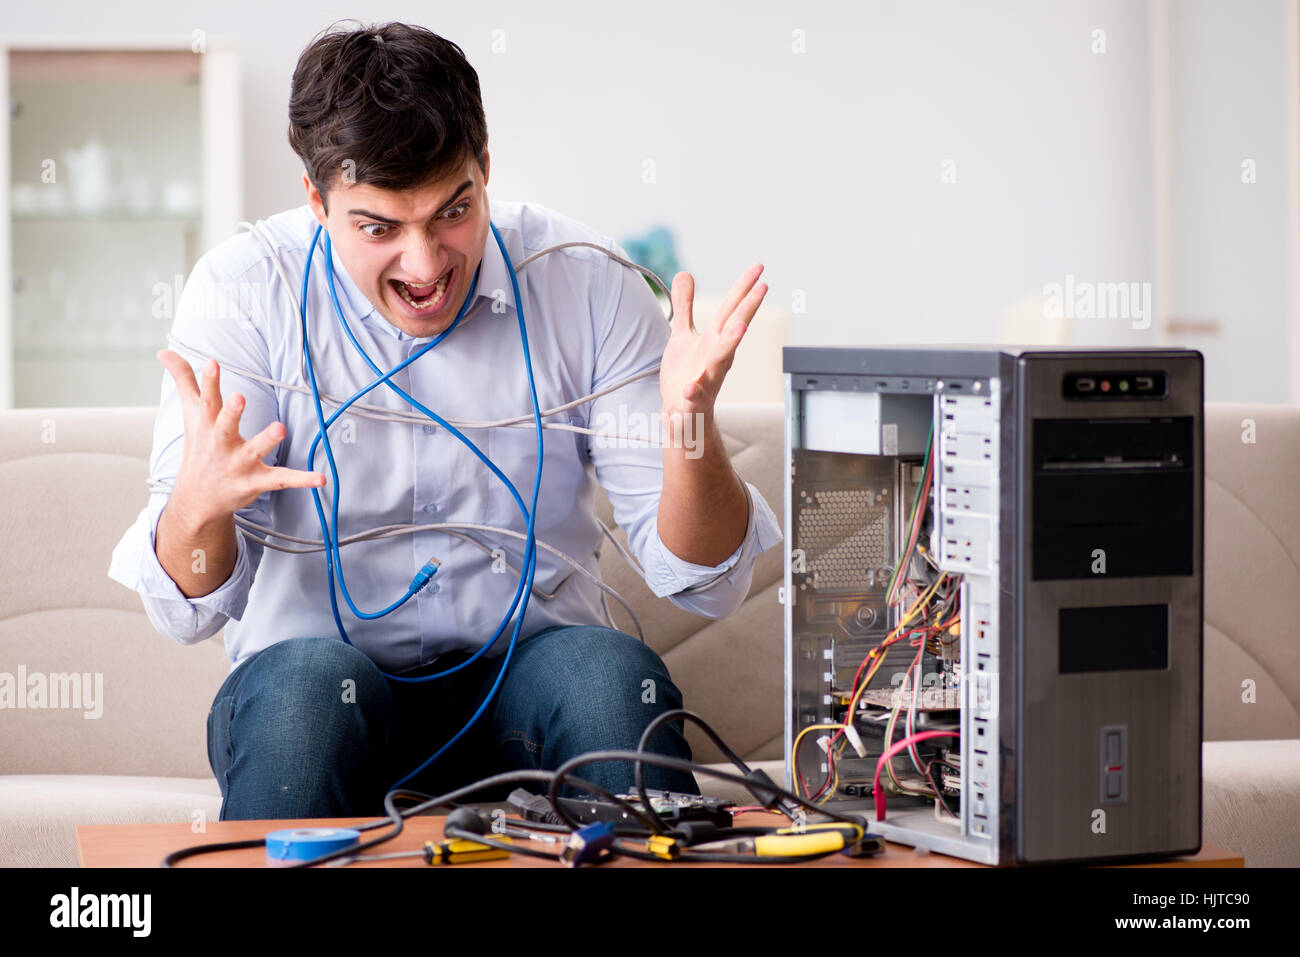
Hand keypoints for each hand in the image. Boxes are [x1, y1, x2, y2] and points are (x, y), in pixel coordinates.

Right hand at [156, 349, 325, 528]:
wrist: (198, 498)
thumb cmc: (200, 448)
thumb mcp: (191, 415)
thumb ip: (184, 382)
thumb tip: (164, 352)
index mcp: (208, 425)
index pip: (207, 400)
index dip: (209, 382)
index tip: (212, 363)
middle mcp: (222, 444)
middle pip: (225, 426)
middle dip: (231, 413)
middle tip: (239, 397)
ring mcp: (239, 464)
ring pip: (254, 451)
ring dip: (267, 441)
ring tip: (280, 428)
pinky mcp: (256, 482)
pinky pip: (281, 479)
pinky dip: (301, 480)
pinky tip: (321, 478)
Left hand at [659, 263, 767, 420]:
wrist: (682, 415)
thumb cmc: (687, 374)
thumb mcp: (683, 336)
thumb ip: (684, 306)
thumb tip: (685, 273)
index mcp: (715, 340)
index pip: (732, 310)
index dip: (744, 288)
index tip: (759, 268)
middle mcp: (717, 357)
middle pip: (734, 328)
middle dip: (748, 307)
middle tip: (763, 287)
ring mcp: (707, 378)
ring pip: (721, 360)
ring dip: (730, 343)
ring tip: (739, 327)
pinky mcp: (692, 400)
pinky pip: (695, 396)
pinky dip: (694, 391)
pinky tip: (690, 386)